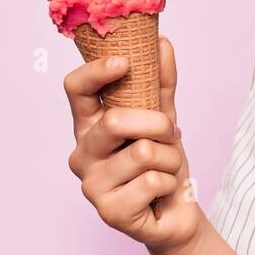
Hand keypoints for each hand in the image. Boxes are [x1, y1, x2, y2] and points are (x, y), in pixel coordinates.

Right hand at [64, 36, 202, 254]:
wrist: (178, 209)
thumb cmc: (162, 162)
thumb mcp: (163, 117)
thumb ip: (160, 83)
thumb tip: (161, 42)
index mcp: (89, 126)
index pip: (76, 90)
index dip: (96, 71)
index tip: (125, 62)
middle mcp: (82, 153)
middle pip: (116, 121)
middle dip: (158, 124)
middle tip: (170, 137)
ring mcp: (91, 185)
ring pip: (142, 152)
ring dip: (170, 158)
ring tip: (164, 169)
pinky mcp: (109, 212)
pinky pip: (153, 181)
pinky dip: (170, 183)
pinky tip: (160, 193)